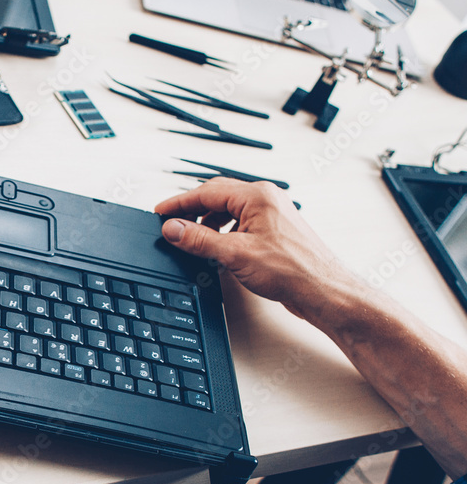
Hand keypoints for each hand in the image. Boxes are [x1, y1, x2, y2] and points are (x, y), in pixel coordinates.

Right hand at [154, 178, 358, 318]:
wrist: (323, 291)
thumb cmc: (293, 271)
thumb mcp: (235, 254)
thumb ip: (199, 239)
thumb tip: (173, 229)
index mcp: (257, 196)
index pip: (207, 192)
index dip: (179, 203)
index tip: (160, 212)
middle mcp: (266, 199)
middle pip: (217, 197)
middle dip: (192, 211)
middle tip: (171, 224)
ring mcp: (272, 214)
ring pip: (229, 210)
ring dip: (208, 223)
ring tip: (192, 239)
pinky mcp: (274, 230)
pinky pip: (241, 223)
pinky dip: (223, 232)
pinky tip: (217, 247)